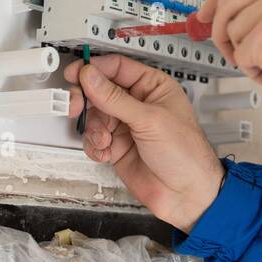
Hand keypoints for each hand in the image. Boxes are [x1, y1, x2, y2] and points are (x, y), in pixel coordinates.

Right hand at [65, 54, 224, 232]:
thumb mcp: (149, 120)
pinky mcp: (117, 146)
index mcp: (153, 87)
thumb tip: (90, 76)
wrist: (186, 193)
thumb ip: (116, 98)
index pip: (117, 68)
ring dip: (94, 128)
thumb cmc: (185, 154)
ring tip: (105, 139)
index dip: (94, 69)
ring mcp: (127, 125)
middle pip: (99, 90)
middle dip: (86, 99)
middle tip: (76, 107)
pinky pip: (94, 138)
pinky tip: (106, 152)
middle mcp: (139, 103)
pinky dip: (94, 145)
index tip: (75, 74)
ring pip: (94, 115)